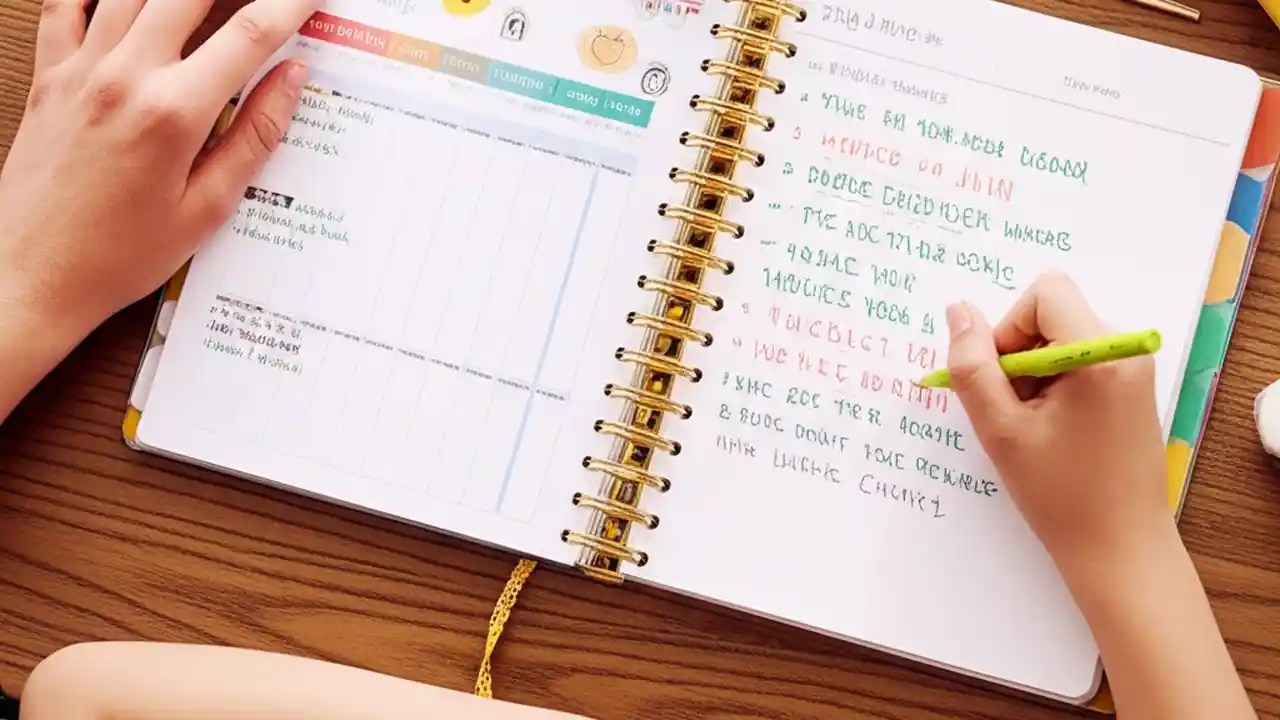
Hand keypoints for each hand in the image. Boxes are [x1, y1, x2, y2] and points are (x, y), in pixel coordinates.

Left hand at [0, 0, 320, 419]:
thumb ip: (254, 136)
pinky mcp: (50, 75)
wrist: (29, 275)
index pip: (249, 34)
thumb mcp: (207, 208)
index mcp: (172, 113)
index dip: (291, 5)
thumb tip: (292, 79)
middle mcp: (124, 77)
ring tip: (208, 0)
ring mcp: (81, 70)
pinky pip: (68, 4)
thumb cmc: (117, 255)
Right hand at [943, 271, 1169, 570]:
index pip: (1045, 293)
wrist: (1121, 549)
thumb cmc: (1060, 495)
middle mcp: (1126, 350)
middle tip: (1013, 412)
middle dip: (1018, 354)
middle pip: (1052, 314)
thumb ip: (973, 366)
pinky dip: (1053, 385)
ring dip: (1032, 373)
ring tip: (1033, 428)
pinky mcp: (1132, 388)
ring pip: (1061, 338)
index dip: (1008, 328)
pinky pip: (1079, 360)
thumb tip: (958, 311)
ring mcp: (1134, 369)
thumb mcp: (1001, 429)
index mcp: (1100, 353)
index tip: (1001, 380)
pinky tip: (1052, 431)